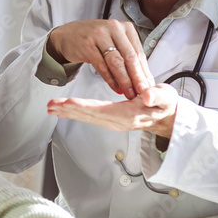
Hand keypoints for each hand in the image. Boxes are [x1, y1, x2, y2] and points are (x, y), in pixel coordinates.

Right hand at [46, 20, 153, 98]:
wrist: (68, 35)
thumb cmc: (94, 40)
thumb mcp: (114, 42)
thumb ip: (128, 57)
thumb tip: (143, 79)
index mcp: (125, 27)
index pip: (139, 53)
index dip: (145, 72)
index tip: (149, 86)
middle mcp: (114, 28)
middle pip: (130, 57)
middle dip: (137, 77)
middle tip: (143, 92)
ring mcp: (99, 35)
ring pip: (116, 62)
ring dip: (124, 80)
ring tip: (129, 93)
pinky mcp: (87, 44)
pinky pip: (101, 65)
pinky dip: (110, 79)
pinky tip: (116, 88)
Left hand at [47, 83, 177, 138]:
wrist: (167, 116)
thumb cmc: (165, 105)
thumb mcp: (165, 97)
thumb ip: (156, 95)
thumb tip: (146, 96)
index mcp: (128, 115)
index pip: (101, 110)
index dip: (83, 106)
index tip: (68, 103)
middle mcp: (117, 121)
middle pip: (88, 115)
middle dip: (68, 110)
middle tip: (50, 105)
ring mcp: (113, 122)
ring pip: (86, 117)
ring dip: (68, 112)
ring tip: (52, 107)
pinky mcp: (110, 119)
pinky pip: (89, 116)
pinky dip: (76, 112)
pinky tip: (66, 109)